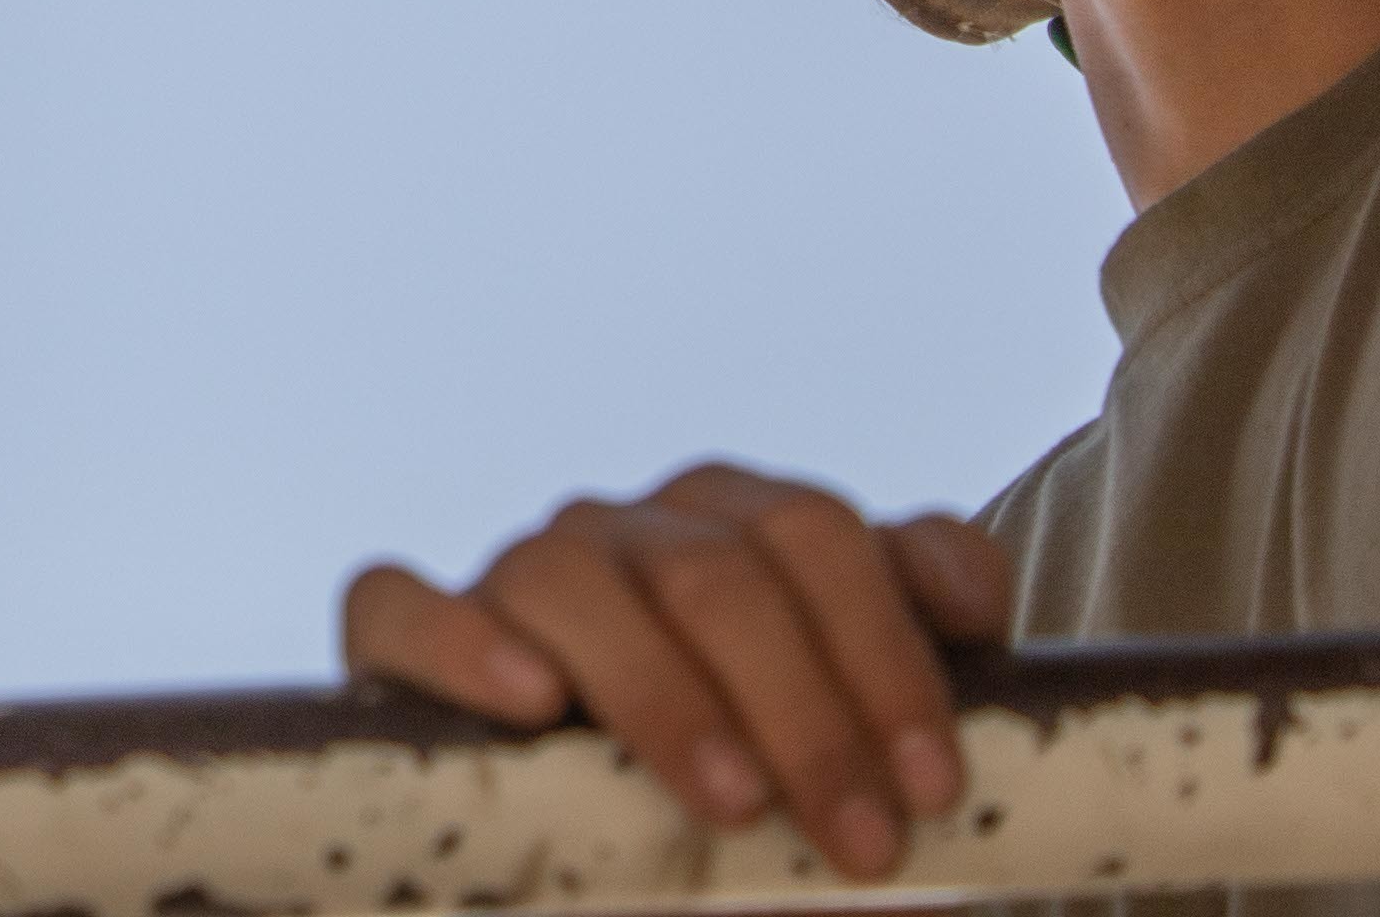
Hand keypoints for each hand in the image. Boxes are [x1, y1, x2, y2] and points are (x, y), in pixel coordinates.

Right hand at [342, 465, 1012, 882]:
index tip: (932, 784)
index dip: (885, 652)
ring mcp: (516, 575)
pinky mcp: (403, 637)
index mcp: (735, 529)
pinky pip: (402, 605)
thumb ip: (908, 649)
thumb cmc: (750, 791)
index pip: (818, 537)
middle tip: (863, 840)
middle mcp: (627, 534)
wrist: (611, 851)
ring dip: (664, 693)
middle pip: (717, 570)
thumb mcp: (843, 724)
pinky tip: (530, 701)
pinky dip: (463, 642)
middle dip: (806, 710)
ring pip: (574, 580)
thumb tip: (976, 603)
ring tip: (731, 801)